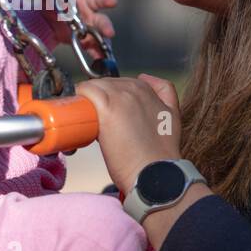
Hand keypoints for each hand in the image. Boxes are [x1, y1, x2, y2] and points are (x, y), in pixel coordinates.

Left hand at [47, 0, 117, 56]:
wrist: (45, 22)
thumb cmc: (51, 6)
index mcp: (83, 3)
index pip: (96, 0)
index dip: (105, 1)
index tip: (113, 2)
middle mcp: (90, 16)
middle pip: (101, 21)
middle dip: (106, 27)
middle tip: (110, 32)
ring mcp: (90, 30)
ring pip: (101, 36)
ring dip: (104, 43)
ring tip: (104, 51)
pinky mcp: (86, 42)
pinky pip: (94, 48)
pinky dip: (97, 54)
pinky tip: (99, 60)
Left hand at [76, 73, 182, 193]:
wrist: (155, 173)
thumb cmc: (159, 154)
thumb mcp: (172, 116)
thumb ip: (165, 93)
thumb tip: (146, 77)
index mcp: (147, 89)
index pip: (116, 84)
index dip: (107, 99)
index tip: (103, 116)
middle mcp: (134, 88)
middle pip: (103, 85)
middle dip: (96, 100)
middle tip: (94, 123)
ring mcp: (120, 96)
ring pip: (92, 87)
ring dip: (85, 101)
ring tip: (85, 123)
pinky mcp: (106, 108)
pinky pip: (85, 91)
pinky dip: (78, 100)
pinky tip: (77, 116)